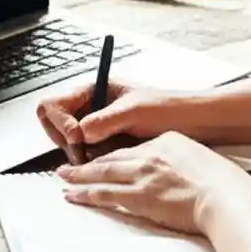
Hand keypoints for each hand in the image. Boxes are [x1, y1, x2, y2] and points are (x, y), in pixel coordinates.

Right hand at [35, 81, 175, 163]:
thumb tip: (80, 133)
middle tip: (83, 153)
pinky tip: (109, 160)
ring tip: (102, 155)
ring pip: (72, 144)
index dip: (60, 122)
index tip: (76, 136)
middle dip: (66, 140)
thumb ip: (104, 120)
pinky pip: (89, 155)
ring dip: (81, 153)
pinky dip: (93, 161)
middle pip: (56, 125)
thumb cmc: (169, 108)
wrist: (195, 124)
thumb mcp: (134, 110)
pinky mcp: (108, 144)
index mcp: (95, 91)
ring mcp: (99, 127)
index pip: (55, 104)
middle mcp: (93, 108)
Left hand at [56, 131, 250, 234]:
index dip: (114, 155)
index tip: (104, 160)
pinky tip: (75, 195)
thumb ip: (181, 160)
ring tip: (64, 179)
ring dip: (80, 177)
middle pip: (112, 157)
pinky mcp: (140, 196)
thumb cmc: (223, 184)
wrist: (226, 198)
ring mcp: (143, 175)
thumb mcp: (201, 158)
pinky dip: (87, 194)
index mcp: (167, 141)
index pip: (133, 148)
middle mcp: (151, 154)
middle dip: (88, 162)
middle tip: (69, 166)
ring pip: (103, 173)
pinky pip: (106, 194)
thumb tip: (173, 170)